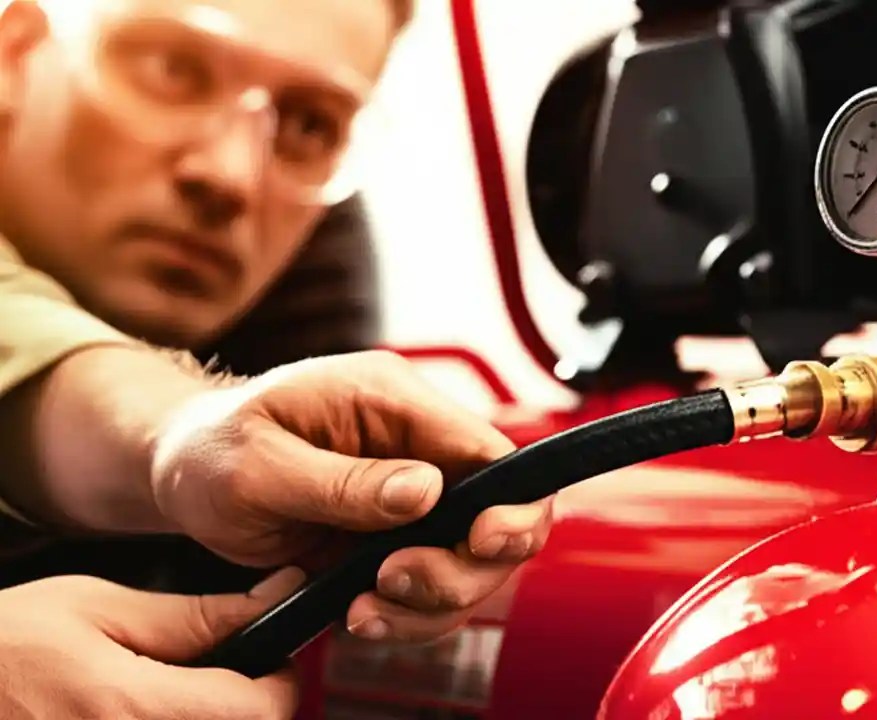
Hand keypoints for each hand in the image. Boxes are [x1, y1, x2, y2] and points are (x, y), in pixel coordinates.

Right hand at [0, 568, 302, 718]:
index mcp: (128, 709)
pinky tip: (134, 716)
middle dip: (238, 707)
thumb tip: (278, 596)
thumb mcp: (96, 608)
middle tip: (207, 677)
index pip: (262, 712)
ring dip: (201, 718)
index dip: (279, 682)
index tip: (267, 661)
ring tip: (160, 694)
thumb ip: (194, 616)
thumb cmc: (1, 645)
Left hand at [150, 351, 553, 641]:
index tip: (479, 543)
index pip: (489, 449)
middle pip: (496, 516)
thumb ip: (342, 481)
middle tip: (392, 583)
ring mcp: (410, 495)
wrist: (181, 471)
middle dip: (459, 567)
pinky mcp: (394, 537)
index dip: (506, 502)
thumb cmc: (209, 449)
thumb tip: (425, 492)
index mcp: (393, 400)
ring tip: (364, 612)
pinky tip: (361, 616)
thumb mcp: (256, 464)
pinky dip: (407, 615)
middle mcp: (415, 445)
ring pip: (470, 564)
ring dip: (431, 602)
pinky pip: (430, 587)